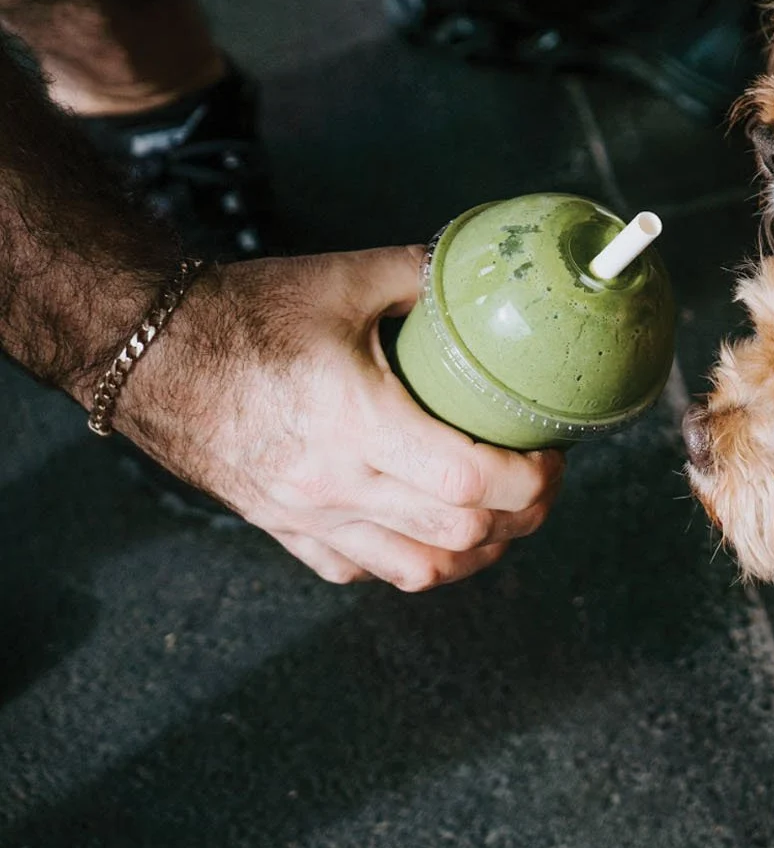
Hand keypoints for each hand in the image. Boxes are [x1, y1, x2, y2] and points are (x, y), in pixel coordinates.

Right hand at [115, 246, 565, 589]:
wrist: (146, 351)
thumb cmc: (245, 311)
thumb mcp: (345, 278)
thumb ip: (426, 276)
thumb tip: (491, 276)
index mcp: (355, 420)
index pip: (469, 481)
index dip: (531, 478)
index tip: (552, 452)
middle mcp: (332, 482)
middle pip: (459, 534)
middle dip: (522, 515)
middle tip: (542, 477)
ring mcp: (305, 515)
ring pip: (419, 570)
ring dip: (477, 551)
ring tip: (504, 514)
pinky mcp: (283, 529)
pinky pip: (364, 572)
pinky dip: (414, 561)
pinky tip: (433, 528)